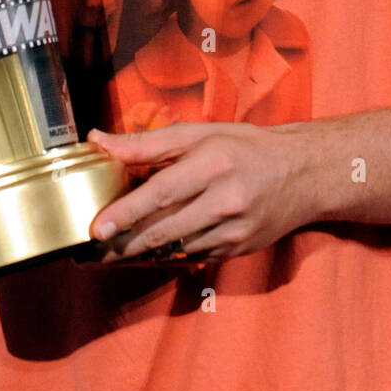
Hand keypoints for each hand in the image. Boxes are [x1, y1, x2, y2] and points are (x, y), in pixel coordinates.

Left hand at [86, 122, 313, 263]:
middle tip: (87, 253)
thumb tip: (99, 140)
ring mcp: (234, 230)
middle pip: (164, 230)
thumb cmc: (245, 146)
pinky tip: (142, 255)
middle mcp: (226, 199)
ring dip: (138, 256)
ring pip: (175, 250)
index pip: (162, 192)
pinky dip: (165, 258)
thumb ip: (147, 142)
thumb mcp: (200, 133)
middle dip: (122, 245)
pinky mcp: (237, 250)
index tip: (96, 228)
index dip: (126, 212)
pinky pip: (192, 258)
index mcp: (214, 162)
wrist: (303, 174)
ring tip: (105, 257)